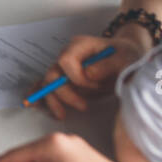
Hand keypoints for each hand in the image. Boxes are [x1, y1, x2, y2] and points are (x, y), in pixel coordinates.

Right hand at [30, 31, 145, 120]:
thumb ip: (107, 64)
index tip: (95, 86)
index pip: (65, 60)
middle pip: (53, 74)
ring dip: (52, 100)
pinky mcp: (66, 80)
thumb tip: (88, 74)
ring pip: (48, 84)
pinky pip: (49, 88)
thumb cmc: (127, 56)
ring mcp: (65, 69)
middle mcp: (68, 56)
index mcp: (79, 46)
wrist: (129, 58)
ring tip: (61, 115)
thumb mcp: (124, 58)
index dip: (76, 76)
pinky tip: (33, 104)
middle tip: (83, 106)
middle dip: (64, 93)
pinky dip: (41, 96)